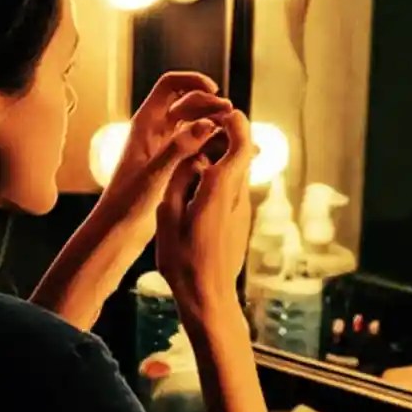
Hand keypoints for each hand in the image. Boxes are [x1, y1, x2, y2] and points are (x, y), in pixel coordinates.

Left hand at [96, 72, 233, 237]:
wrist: (117, 231)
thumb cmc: (128, 204)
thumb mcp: (156, 175)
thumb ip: (180, 148)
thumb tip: (207, 124)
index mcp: (145, 124)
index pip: (169, 85)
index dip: (193, 82)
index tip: (216, 93)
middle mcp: (154, 131)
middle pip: (187, 102)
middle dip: (211, 105)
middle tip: (233, 119)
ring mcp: (163, 148)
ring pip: (194, 125)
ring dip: (216, 126)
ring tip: (240, 138)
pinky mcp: (171, 166)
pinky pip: (196, 147)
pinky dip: (214, 146)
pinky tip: (233, 156)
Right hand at [155, 110, 255, 318]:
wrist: (208, 297)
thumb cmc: (183, 260)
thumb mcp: (168, 215)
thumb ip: (180, 178)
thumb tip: (192, 154)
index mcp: (220, 189)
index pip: (241, 140)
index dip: (232, 121)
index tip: (214, 113)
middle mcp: (238, 195)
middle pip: (242, 151)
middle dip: (224, 135)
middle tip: (198, 129)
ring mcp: (242, 209)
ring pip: (238, 169)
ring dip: (220, 157)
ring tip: (191, 159)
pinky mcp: (240, 220)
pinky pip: (233, 187)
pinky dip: (219, 177)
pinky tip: (195, 187)